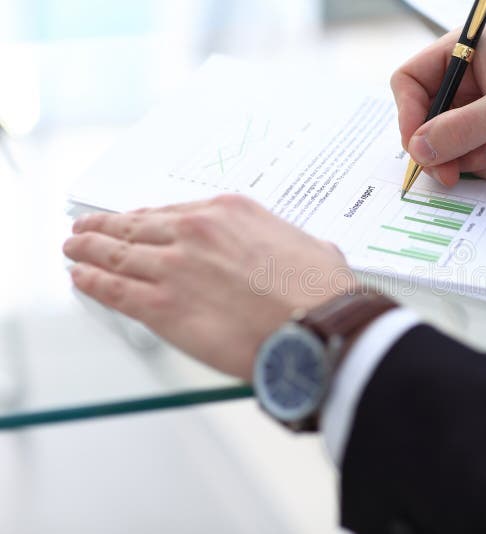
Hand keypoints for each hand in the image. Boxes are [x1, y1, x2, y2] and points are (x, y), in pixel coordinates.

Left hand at [63, 195, 354, 379]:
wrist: (319, 328)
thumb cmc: (321, 292)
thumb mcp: (309, 246)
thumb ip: (284, 243)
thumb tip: (290, 252)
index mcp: (228, 212)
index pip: (171, 211)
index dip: (144, 218)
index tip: (133, 221)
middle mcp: (194, 232)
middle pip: (135, 228)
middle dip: (105, 228)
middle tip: (85, 228)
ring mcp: (174, 268)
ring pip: (116, 254)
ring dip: (89, 251)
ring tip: (74, 249)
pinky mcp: (162, 307)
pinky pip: (114, 290)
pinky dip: (93, 282)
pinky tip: (81, 278)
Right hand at [391, 28, 485, 185]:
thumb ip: (459, 129)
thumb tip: (418, 147)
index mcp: (466, 55)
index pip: (411, 81)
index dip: (408, 113)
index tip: (417, 144)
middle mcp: (471, 84)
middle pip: (428, 124)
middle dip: (446, 149)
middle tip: (453, 172)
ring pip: (453, 150)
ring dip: (479, 161)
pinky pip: (480, 165)